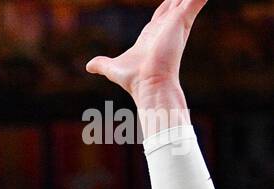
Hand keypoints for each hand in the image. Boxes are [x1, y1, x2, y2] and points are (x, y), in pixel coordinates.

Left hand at [86, 0, 206, 104]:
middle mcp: (167, 26)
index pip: (162, 11)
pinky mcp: (181, 21)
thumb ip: (103, 64)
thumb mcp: (113, 68)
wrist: (149, 85)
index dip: (167, 2)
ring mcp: (175, 23)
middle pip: (175, 1)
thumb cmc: (134, 80)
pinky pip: (195, 1)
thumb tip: (89, 66)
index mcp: (153, 33)